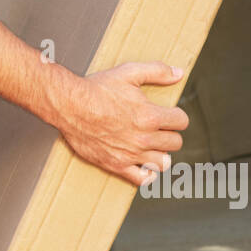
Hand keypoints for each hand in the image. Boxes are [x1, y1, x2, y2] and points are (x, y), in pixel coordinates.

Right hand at [53, 61, 188, 187]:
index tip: (168, 114)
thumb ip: (157, 71)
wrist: (69, 106)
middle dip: (169, 133)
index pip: (181, 122)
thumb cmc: (97, 89)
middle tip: (158, 128)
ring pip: (163, 162)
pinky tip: (143, 163)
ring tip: (152, 145)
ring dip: (161, 153)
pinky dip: (147, 173)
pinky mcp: (117, 165)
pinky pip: (143, 178)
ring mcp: (131, 154)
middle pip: (175, 142)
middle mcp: (144, 138)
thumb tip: (178, 73)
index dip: (176, 116)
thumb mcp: (128, 72)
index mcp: (150, 116)